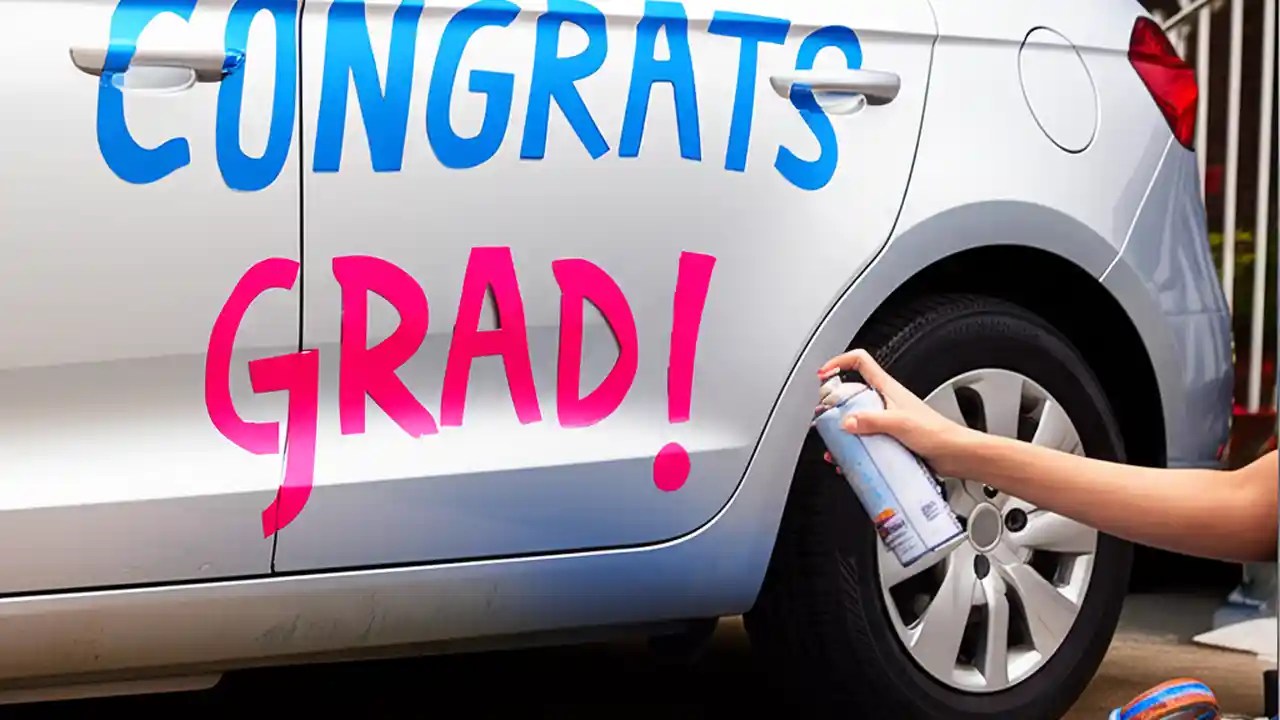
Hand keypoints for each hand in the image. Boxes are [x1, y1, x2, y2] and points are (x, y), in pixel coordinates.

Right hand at [817, 349, 976, 476]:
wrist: (954, 455)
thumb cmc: (937, 433)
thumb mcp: (901, 423)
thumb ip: (873, 421)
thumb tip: (847, 421)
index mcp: (887, 388)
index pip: (860, 362)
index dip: (840, 362)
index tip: (824, 374)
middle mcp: (884, 402)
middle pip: (851, 395)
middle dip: (834, 406)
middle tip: (826, 419)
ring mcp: (885, 421)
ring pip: (855, 421)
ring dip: (842, 433)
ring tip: (835, 446)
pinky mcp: (888, 440)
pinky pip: (864, 441)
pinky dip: (853, 450)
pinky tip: (849, 461)